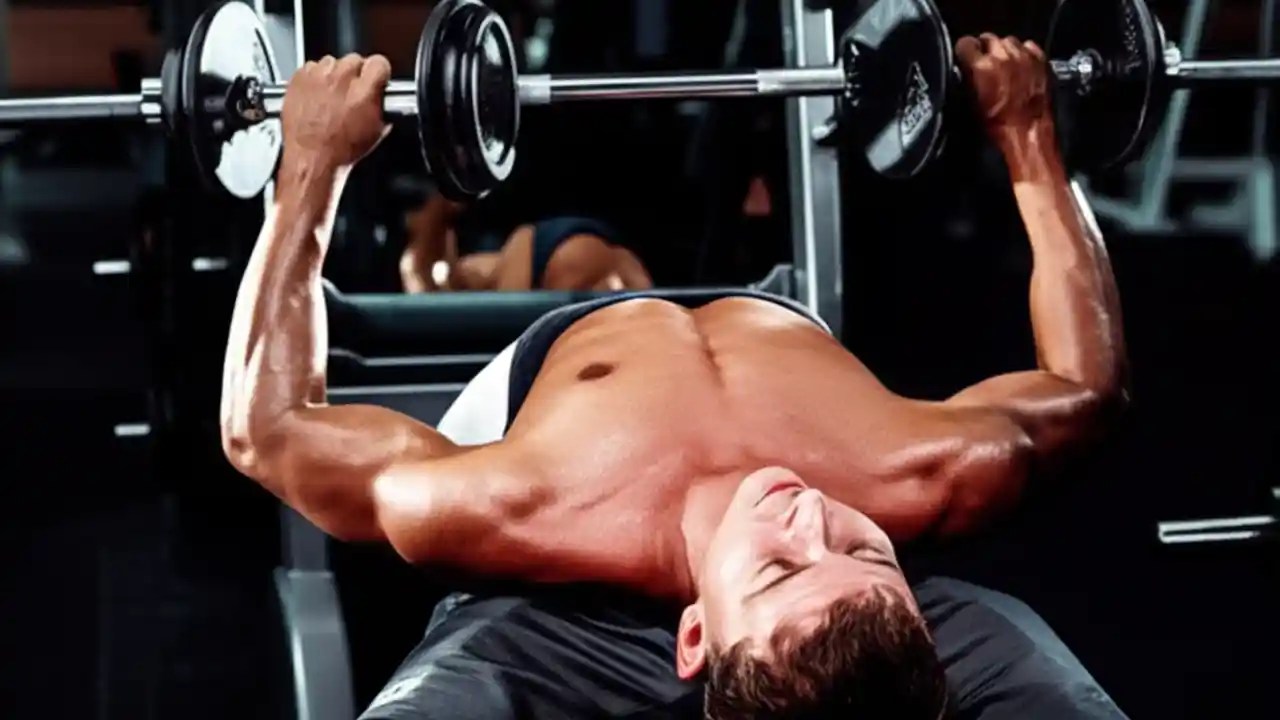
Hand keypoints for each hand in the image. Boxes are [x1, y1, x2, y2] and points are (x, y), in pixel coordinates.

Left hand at [281, 53, 391, 169]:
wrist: (311, 159)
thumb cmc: (340, 150)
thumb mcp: (376, 131)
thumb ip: (382, 106)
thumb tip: (382, 98)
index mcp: (364, 91)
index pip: (379, 62)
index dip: (379, 71)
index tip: (375, 78)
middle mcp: (341, 79)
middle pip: (354, 60)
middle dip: (355, 74)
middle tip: (351, 92)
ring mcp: (318, 76)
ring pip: (331, 62)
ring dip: (334, 75)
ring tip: (331, 95)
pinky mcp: (299, 78)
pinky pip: (310, 68)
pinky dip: (314, 78)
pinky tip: (316, 96)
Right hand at [955, 34, 1049, 140]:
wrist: (1028, 135)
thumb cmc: (998, 127)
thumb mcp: (971, 103)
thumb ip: (967, 79)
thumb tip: (964, 69)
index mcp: (981, 67)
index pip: (965, 43)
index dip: (964, 51)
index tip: (965, 58)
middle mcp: (1003, 56)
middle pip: (988, 38)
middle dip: (984, 49)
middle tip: (983, 64)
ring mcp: (1024, 56)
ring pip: (1008, 40)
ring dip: (1003, 50)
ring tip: (1003, 65)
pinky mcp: (1041, 60)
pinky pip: (1028, 46)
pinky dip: (1022, 53)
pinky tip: (1020, 67)